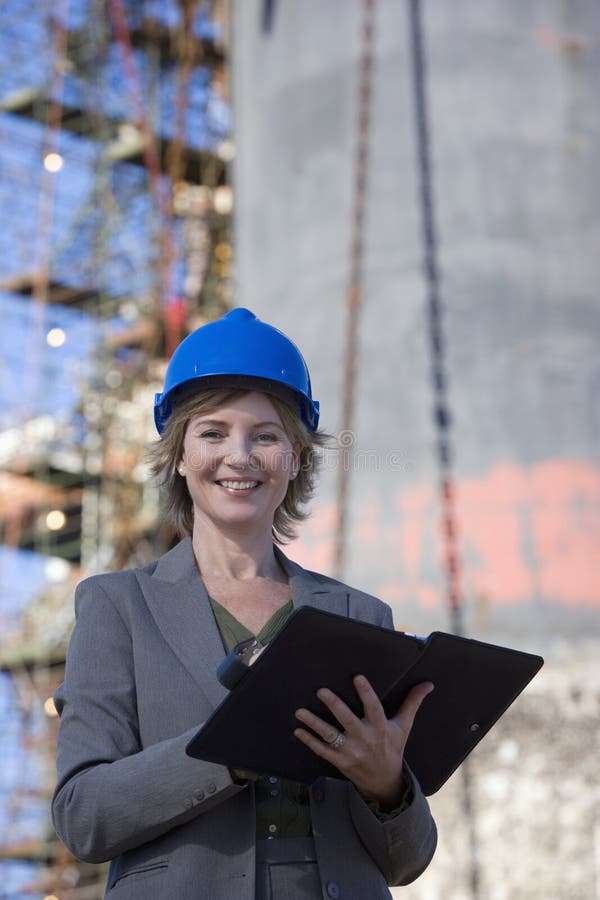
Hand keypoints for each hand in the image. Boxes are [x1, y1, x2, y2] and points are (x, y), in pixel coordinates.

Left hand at [294, 675, 433, 807]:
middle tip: (321, 691)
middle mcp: (365, 738)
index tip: (357, 677)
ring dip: (314, 723)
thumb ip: (412, 702)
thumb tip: (428, 684)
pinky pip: (322, 751)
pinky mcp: (340, 761)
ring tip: (300, 711)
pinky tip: (298, 730)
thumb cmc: (393, 747)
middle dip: (334, 705)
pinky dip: (309, 741)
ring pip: (330, 735)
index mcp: (380, 727)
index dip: (365, 692)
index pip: (373, 707)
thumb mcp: (404, 726)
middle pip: (347, 720)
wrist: (385, 782)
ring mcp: (351, 751)